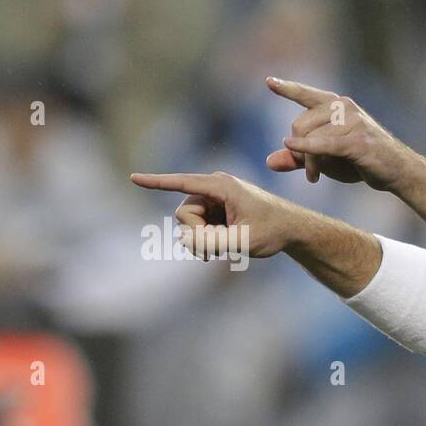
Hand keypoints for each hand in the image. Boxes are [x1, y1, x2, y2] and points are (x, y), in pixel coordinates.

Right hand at [129, 170, 306, 258]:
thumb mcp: (244, 241)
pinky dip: (205, 239)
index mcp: (222, 186)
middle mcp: (215, 187)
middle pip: (185, 214)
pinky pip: (198, 226)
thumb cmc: (273, 231)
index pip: (182, 183)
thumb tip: (186, 240)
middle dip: (197, 234)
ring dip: (202, 239)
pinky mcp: (216, 209)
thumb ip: (213, 243)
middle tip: (220, 246)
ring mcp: (214, 198)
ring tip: (225, 247)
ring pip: (189, 223)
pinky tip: (220, 247)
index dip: (156, 182)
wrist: (292, 229)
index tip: (133, 178)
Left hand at [264, 77, 409, 190]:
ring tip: (315, 178)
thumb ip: (300, 158)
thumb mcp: (328, 159)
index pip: (307, 94)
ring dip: (309, 163)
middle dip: (298, 151)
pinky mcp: (358, 140)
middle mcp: (344, 106)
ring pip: (311, 138)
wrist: (398, 171)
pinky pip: (325, 144)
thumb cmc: (363, 162)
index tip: (269, 82)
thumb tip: (269, 162)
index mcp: (336, 105)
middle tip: (310, 174)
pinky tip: (293, 147)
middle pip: (300, 124)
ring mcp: (353, 121)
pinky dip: (306, 148)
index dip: (287, 89)